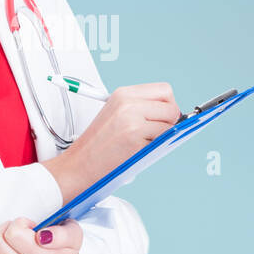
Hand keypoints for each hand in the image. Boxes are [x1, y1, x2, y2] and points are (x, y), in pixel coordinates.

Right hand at [43, 82, 180, 199]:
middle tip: (157, 131)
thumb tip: (174, 113)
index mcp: (123, 93)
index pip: (164, 89)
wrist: (79, 164)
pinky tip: (139, 148)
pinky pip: (163, 136)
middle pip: (171, 103)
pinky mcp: (135, 135)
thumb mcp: (117, 114)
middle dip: (171, 118)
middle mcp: (127, 102)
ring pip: (170, 121)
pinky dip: (156, 145)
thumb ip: (142, 108)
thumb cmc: (98, 145)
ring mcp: (131, 118)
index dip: (168, 104)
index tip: (163, 117)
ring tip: (143, 141)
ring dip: (163, 134)